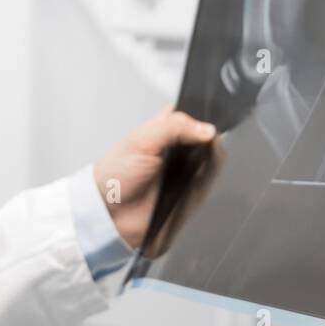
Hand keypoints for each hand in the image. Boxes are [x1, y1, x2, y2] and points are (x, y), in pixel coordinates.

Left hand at [92, 107, 216, 250]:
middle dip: (209, 133)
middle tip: (202, 135)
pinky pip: (212, 179)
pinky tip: (198, 171)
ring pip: (214, 155)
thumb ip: (175, 126)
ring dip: (211, 153)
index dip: (200, 112)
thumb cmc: (116, 174)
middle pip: (207, 134)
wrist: (110, 213)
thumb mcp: (142, 140)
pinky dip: (210, 173)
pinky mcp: (195, 191)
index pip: (191, 112)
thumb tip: (207, 128)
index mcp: (164, 130)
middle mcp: (179, 149)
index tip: (205, 115)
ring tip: (196, 156)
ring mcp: (188, 170)